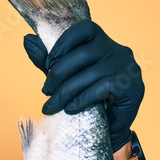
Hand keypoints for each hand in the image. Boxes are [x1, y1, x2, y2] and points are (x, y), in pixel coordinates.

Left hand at [23, 21, 143, 150]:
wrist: (109, 130)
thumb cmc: (88, 100)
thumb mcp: (65, 78)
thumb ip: (49, 61)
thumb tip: (27, 39)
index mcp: (103, 42)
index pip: (85, 29)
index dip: (63, 43)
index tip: (48, 64)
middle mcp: (117, 50)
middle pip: (83, 54)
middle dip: (58, 74)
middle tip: (45, 91)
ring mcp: (127, 67)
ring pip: (90, 74)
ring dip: (65, 92)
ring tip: (52, 106)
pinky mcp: (131, 85)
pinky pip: (102, 88)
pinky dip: (82, 99)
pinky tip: (71, 109)